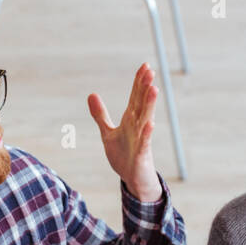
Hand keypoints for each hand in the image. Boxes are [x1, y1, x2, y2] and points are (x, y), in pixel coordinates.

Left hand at [87, 62, 162, 201]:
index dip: (139, 82)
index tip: (145, 65)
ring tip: (154, 89)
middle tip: (150, 70)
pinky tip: (150, 123)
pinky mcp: (141, 154)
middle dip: (145, 88)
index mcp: (131, 120)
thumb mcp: (107, 133)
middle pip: (142, 104)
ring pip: (146, 119)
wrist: (132, 179)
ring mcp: (141, 140)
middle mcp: (138, 126)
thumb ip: (100, 114)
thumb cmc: (123, 156)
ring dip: (150, 105)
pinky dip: (146, 134)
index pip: (136, 97)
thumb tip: (91, 94)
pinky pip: (144, 143)